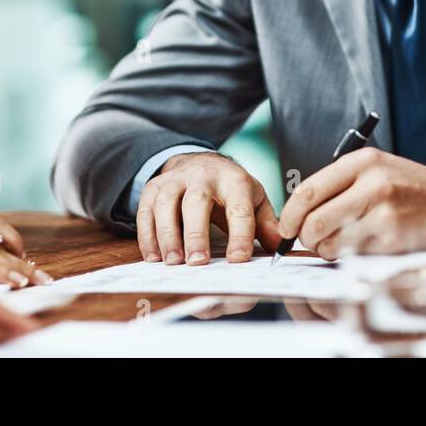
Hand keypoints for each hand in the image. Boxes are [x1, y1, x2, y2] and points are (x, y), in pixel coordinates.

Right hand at [136, 152, 280, 264]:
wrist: (200, 162)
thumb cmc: (230, 188)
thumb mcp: (254, 199)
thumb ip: (266, 223)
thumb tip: (279, 246)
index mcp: (233, 180)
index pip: (239, 206)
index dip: (240, 233)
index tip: (238, 259)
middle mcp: (202, 176)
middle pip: (197, 201)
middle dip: (197, 233)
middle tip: (198, 263)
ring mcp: (175, 179)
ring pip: (166, 203)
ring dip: (167, 234)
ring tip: (173, 262)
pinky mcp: (153, 187)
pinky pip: (145, 209)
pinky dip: (147, 234)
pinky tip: (154, 257)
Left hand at [277, 148, 425, 259]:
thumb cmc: (409, 187)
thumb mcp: (376, 169)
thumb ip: (339, 185)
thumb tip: (299, 213)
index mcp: (363, 161)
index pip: (308, 190)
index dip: (290, 214)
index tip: (287, 227)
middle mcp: (373, 184)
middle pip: (314, 220)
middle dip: (305, 237)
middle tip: (311, 240)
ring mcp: (384, 213)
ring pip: (331, 242)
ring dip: (327, 250)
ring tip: (339, 243)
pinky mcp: (394, 238)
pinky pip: (353, 255)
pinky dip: (348, 257)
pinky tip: (359, 248)